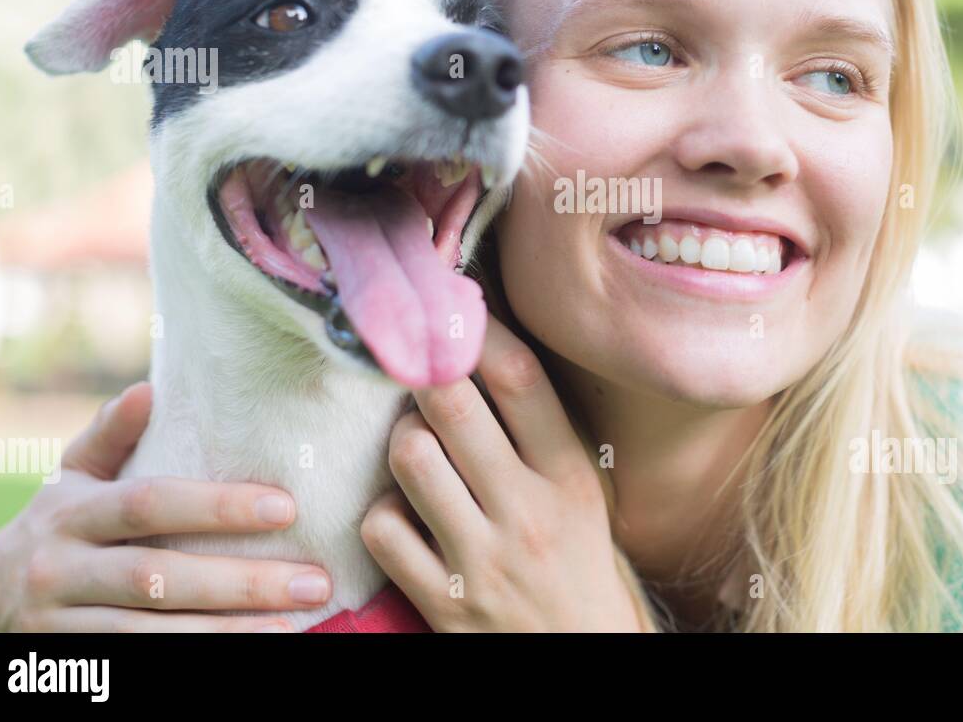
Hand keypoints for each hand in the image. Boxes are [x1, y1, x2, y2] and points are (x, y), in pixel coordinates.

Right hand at [0, 383, 331, 631]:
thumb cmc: (56, 527)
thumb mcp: (71, 479)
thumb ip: (110, 435)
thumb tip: (148, 389)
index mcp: (72, 513)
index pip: (150, 505)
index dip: (217, 506)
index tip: (286, 507)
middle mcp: (62, 570)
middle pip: (160, 577)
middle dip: (242, 581)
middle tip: (314, 580)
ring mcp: (63, 623)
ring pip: (154, 632)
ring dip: (229, 632)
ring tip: (295, 625)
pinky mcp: (75, 664)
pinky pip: (144, 664)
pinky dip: (197, 659)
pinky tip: (249, 651)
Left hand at [360, 315, 642, 631]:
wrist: (580, 654)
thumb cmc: (574, 556)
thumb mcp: (580, 490)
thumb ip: (540, 427)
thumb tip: (481, 341)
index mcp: (569, 477)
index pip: (521, 379)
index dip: (478, 331)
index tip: (456, 308)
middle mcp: (528, 512)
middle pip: (454, 405)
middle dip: (425, 372)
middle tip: (416, 363)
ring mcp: (481, 559)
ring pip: (410, 457)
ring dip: (402, 440)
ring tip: (416, 443)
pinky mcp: (442, 601)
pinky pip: (382, 527)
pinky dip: (383, 510)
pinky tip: (403, 512)